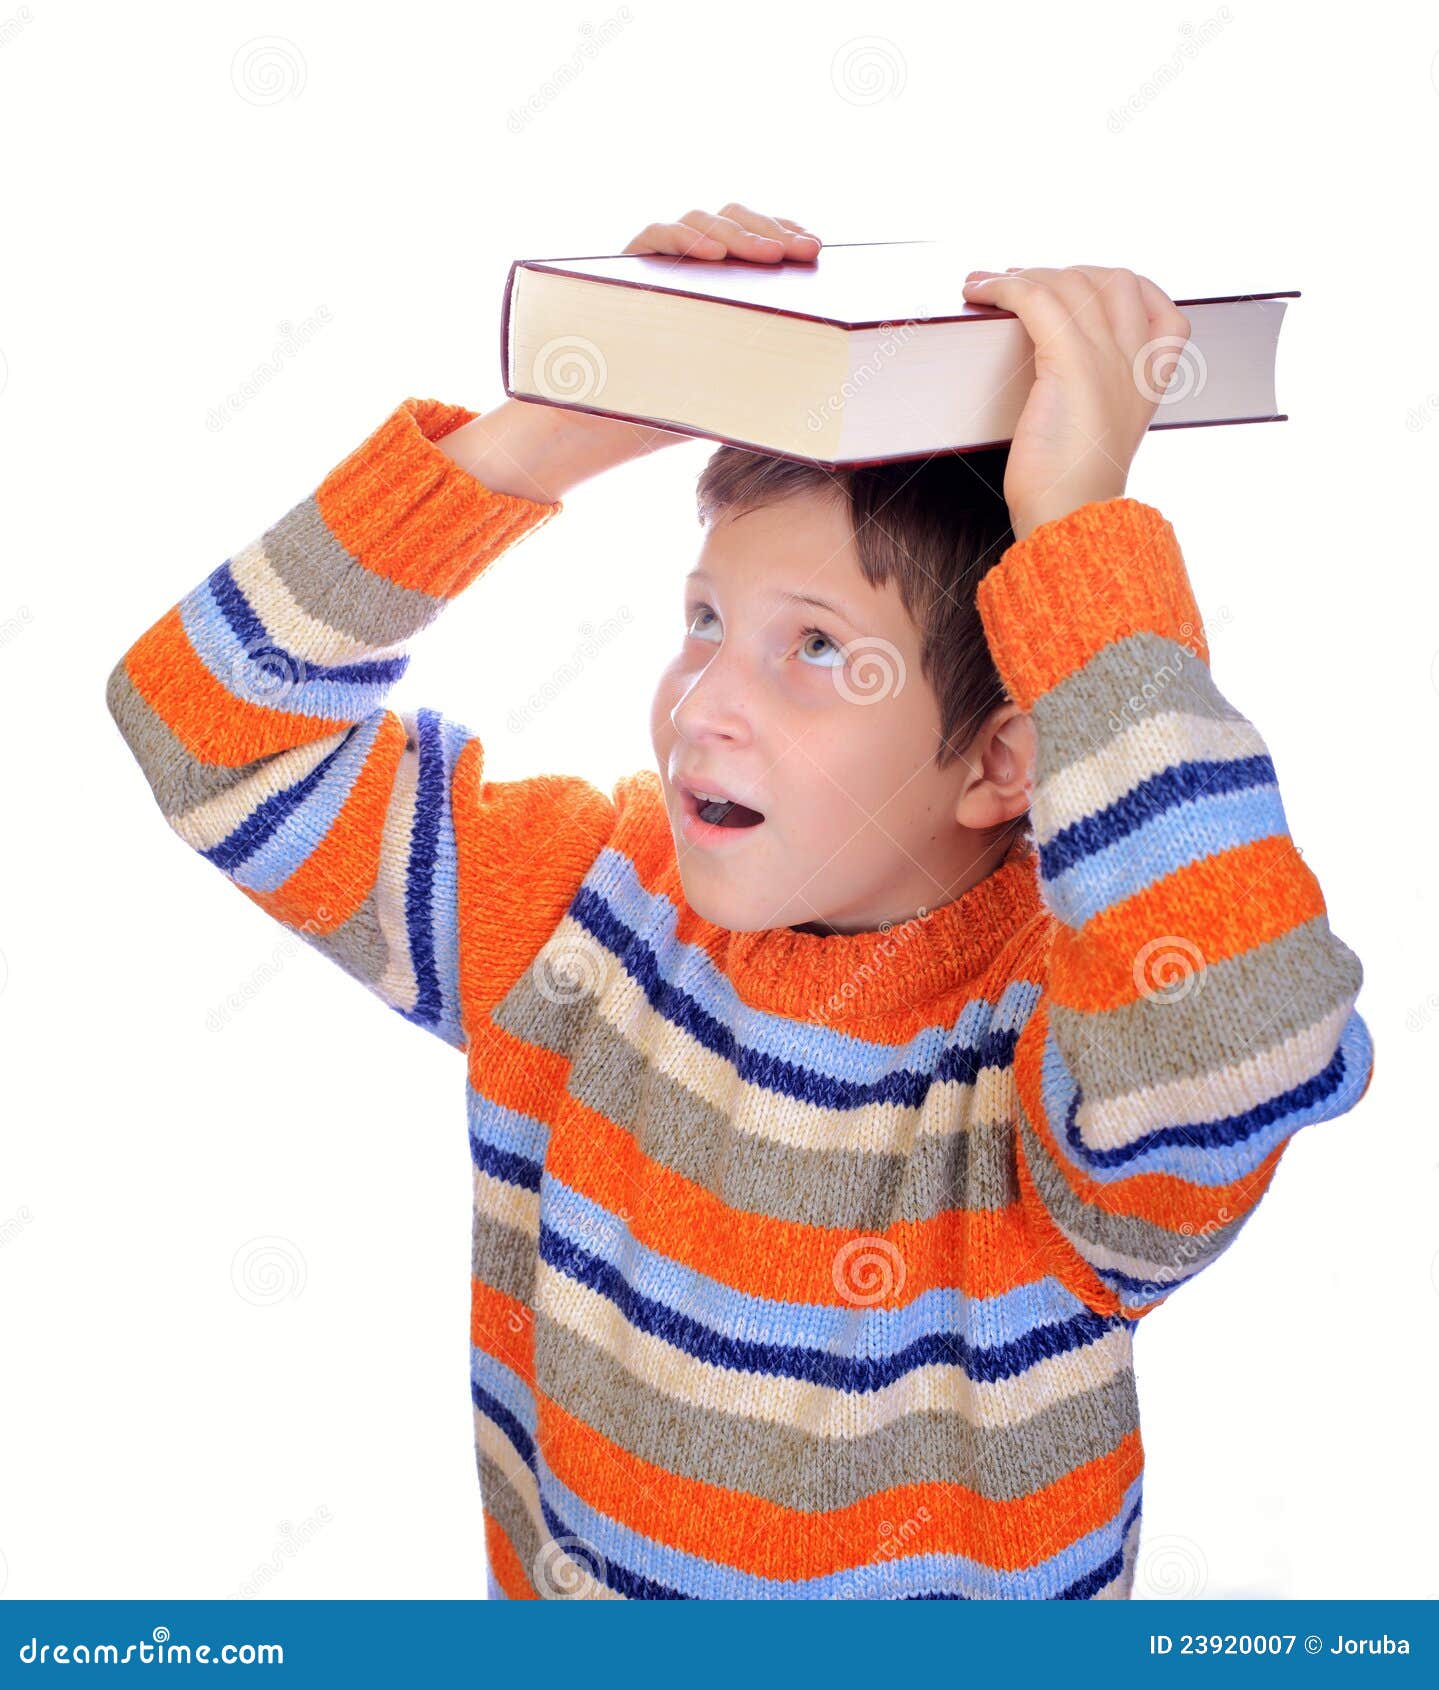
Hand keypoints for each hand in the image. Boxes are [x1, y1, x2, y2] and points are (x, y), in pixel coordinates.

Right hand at [440, 206, 821, 498]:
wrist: (586, 430)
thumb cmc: (655, 414)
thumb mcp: (723, 395)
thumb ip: (757, 379)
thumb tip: (818, 392)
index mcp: (715, 290)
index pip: (753, 243)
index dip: (783, 236)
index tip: (814, 249)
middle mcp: (684, 270)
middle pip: (732, 225)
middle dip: (769, 233)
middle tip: (801, 252)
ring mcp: (652, 266)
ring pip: (697, 223)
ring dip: (735, 232)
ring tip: (766, 255)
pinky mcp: (619, 272)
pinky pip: (652, 239)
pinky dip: (681, 239)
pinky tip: (710, 253)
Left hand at [958, 266, 1191, 541]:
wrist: (1070, 521)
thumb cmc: (1069, 492)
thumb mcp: (1094, 440)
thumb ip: (1092, 402)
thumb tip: (1052, 379)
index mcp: (1148, 383)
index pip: (1163, 310)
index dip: (1120, 289)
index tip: (1079, 290)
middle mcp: (1135, 364)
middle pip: (1114, 281)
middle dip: (1064, 273)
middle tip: (1017, 283)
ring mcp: (1107, 360)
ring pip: (1073, 283)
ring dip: (1023, 274)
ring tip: (985, 284)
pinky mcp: (1072, 364)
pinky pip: (1038, 299)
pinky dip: (1004, 286)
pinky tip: (979, 290)